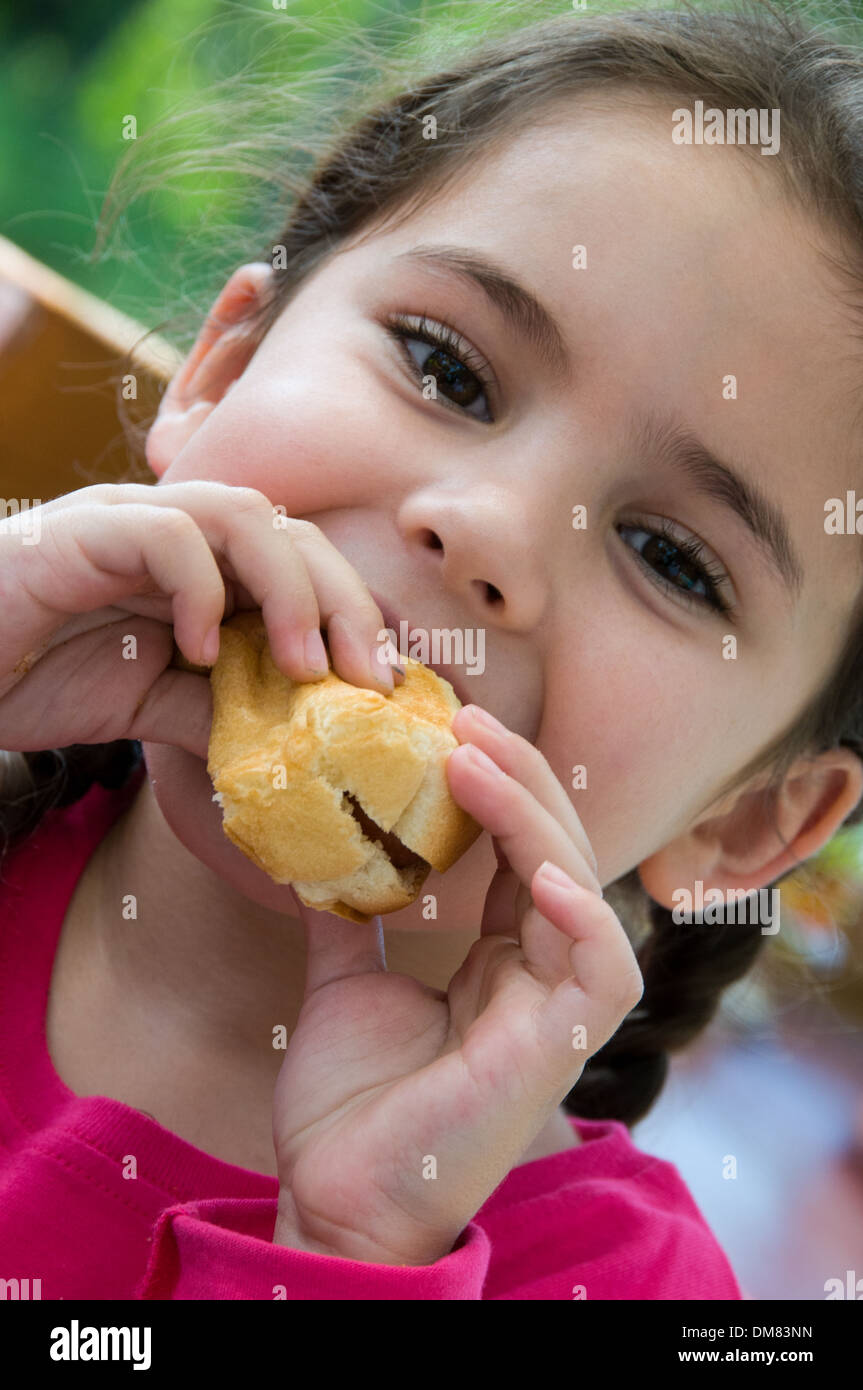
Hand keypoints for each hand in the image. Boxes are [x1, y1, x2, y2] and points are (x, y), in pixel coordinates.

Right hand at [0, 481, 397, 757]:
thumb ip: (220, 711)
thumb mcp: (150, 707)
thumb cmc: (34, 673)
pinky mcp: (80, 532)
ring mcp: (128, 523)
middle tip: (371, 676)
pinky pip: (163, 532)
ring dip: (289, 590)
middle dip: (346, 601)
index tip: (391, 681)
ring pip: (241, 515)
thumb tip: (302, 743)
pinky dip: (199, 589)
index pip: (301, 562)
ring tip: (303, 665)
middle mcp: (174, 532)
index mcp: (200, 566)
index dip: (356, 612)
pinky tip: (201, 650)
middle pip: (290, 531)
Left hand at [272, 705, 643, 1266]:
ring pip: (580, 889)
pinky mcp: (560, 1051)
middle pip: (554, 851)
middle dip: (517, 778)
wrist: (336, 1197)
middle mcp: (537, 976)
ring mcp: (555, 1012)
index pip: (518, 852)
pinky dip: (580, 914)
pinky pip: (602, 971)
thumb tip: (318, 843)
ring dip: (534, 819)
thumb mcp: (343, 981)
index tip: (446, 726)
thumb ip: (351, 912)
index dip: (494, 787)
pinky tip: (535, 870)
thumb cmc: (351, 1105)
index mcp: (500, 961)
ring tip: (474, 758)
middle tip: (462, 716)